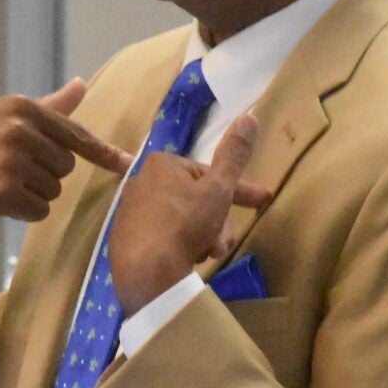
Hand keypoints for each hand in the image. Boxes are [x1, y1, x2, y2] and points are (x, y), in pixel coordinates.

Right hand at [0, 80, 133, 256]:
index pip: (73, 134)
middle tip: (6, 172)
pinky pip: (38, 211)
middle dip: (43, 175)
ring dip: (30, 196)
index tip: (126, 163)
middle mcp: (19, 129)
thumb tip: (83, 84)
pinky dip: (21, 213)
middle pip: (64, 166)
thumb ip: (46, 106)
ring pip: (52, 191)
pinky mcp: (5, 191)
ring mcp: (12, 160)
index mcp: (21, 107)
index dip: (102, 153)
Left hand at [110, 115, 273, 314]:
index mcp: (163, 164)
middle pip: (196, 201)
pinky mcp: (124, 240)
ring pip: (182, 221)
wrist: (146, 270)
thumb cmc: (185, 223)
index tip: (262, 201)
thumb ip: (234, 156)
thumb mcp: (218, 189)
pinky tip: (185, 262)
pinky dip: (179, 247)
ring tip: (205, 255)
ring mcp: (130, 213)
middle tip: (221, 244)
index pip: (210, 174)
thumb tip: (249, 117)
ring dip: (202, 238)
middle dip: (217, 223)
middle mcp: (141, 182)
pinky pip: (162, 238)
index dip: (238, 191)